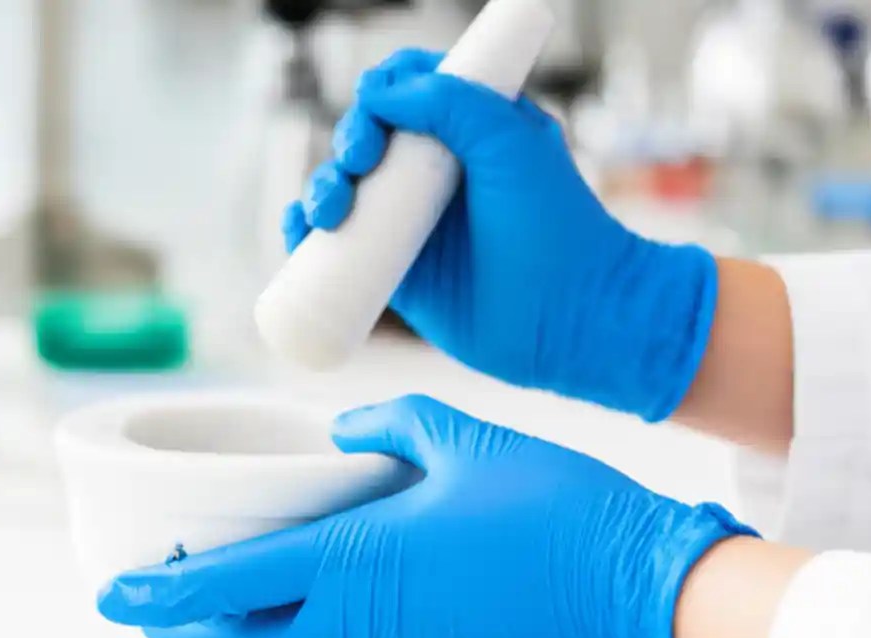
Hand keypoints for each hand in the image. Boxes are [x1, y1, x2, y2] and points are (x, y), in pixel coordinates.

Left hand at [97, 395, 753, 637]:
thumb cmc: (556, 509)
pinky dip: (321, 635)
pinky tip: (327, 599)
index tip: (116, 597)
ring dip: (256, 634)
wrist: (641, 589)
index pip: (233, 585)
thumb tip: (346, 427)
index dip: (166, 593)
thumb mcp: (466, 438)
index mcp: (359, 559)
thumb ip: (392, 425)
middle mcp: (368, 620)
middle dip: (193, 631)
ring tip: (229, 596)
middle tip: (161, 604)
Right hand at [285, 50, 717, 421]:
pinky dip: (305, 235)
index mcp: (471, 130)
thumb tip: (379, 93)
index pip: (411, 88)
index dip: (384, 88)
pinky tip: (299, 229)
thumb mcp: (510, 141)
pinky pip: (336, 249)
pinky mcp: (397, 275)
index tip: (378, 106)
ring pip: (344, 190)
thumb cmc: (557, 226)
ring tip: (330, 210)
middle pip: (367, 136)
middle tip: (361, 161)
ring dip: (320, 187)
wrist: (571, 317)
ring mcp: (413, 224)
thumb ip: (450, 102)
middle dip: (348, 140)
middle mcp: (438, 173)